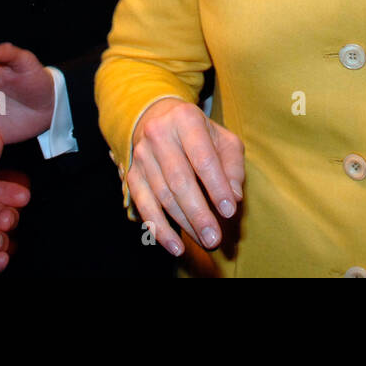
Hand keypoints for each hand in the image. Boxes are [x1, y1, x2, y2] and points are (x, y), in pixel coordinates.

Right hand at [126, 99, 244, 256]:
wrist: (159, 118)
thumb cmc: (200, 134)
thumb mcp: (223, 140)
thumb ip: (233, 166)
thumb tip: (234, 197)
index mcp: (186, 119)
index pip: (203, 159)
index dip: (217, 187)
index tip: (229, 211)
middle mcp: (159, 134)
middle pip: (180, 180)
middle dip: (199, 213)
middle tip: (214, 238)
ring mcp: (142, 155)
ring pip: (162, 195)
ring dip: (184, 224)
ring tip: (204, 241)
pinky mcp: (132, 174)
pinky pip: (143, 205)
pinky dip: (159, 229)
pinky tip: (175, 246)